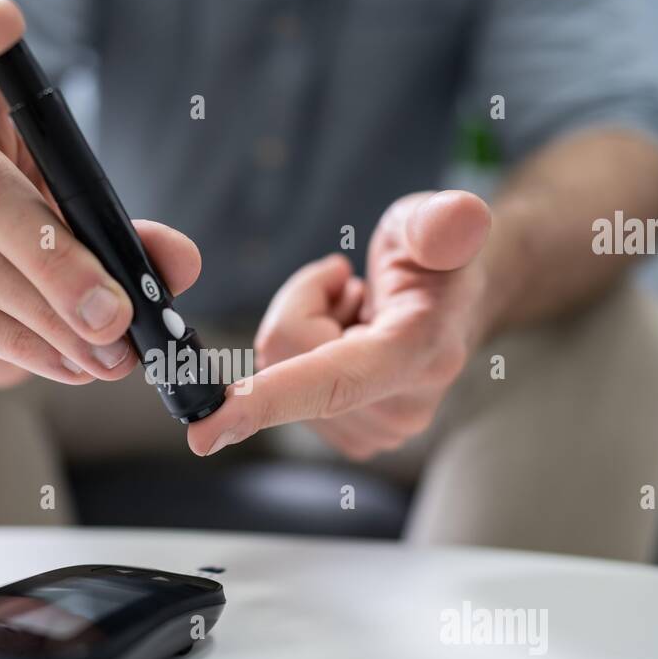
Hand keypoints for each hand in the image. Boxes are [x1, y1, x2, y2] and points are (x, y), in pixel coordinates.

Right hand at [0, 0, 201, 386]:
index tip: (0, 25)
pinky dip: (23, 346)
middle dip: (57, 258)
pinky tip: (66, 365)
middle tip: (114, 315)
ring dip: (50, 317)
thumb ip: (136, 239)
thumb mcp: (93, 228)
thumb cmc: (41, 248)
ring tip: (107, 355)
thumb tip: (179, 262)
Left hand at [187, 190, 491, 458]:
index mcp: (420, 355)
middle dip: (302, 307)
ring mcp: (375, 432)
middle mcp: (399, 409)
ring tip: (358, 316)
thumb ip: (444, 220)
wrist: (454, 303)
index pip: (335, 381)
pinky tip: (347, 342)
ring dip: (303, 332)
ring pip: (277, 373)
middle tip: (353, 285)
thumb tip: (454, 221)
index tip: (203, 433)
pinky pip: (282, 392)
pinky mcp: (353, 438)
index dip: (267, 401)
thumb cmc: (437, 256)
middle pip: (286, 356)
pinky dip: (301, 358)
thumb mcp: (438, 220)